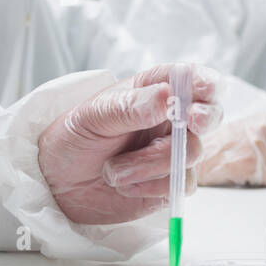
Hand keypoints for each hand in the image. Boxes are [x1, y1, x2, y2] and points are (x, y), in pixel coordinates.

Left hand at [38, 64, 221, 224]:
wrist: (57, 185)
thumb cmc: (72, 139)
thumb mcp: (92, 117)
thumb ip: (130, 107)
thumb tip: (168, 96)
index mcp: (150, 90)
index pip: (188, 78)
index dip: (203, 81)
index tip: (202, 89)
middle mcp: (168, 119)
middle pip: (208, 114)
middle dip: (205, 117)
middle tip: (191, 121)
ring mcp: (171, 153)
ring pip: (191, 154)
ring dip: (151, 164)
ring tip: (113, 170)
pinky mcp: (169, 184)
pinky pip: (181, 185)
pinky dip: (151, 187)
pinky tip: (124, 185)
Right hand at [197, 113, 265, 186]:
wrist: (191, 154)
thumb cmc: (218, 147)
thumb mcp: (251, 134)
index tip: (262, 161)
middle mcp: (264, 128)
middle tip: (252, 168)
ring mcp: (258, 143)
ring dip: (263, 178)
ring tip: (244, 170)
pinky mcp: (251, 160)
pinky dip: (255, 183)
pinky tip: (240, 174)